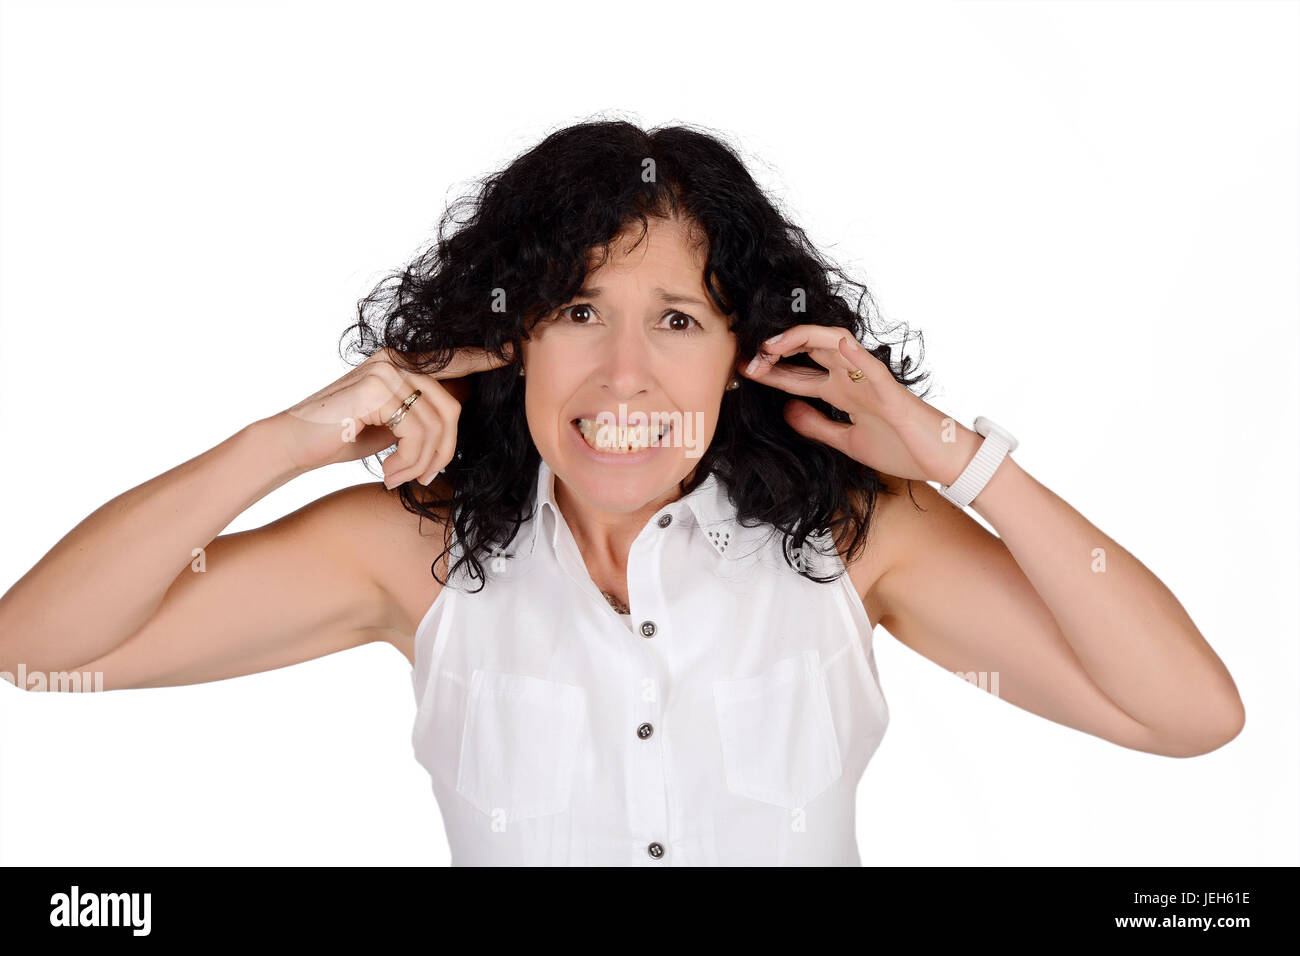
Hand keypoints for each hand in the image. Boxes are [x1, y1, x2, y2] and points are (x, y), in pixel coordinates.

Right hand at [263, 344, 513, 486]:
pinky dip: (409, 462)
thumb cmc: (343, 435)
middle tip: (424, 476)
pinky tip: (388, 472)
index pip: (451, 359)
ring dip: (423, 463)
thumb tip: (459, 412)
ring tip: (398, 476)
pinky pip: (418, 434)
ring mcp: (386, 372)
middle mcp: (396, 359)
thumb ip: (420, 411)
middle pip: (452, 408)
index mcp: (400, 362)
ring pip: (437, 425)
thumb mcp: (392, 422)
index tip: (512, 352)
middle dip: (444, 451)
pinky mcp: (378, 390)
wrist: (294, 443)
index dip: (483, 357)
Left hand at [737, 326, 980, 483]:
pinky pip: (873, 369)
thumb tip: (788, 411)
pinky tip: (837, 344)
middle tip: (749, 357)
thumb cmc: (902, 449)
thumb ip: (817, 425)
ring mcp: (872, 383)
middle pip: (811, 351)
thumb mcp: (846, 442)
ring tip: (775, 343)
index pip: (799, 375)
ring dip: (804, 339)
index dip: (771, 371)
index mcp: (843, 392)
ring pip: (837, 346)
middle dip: (778, 350)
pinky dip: (856, 355)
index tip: (743, 371)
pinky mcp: (892, 394)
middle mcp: (854, 380)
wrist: (943, 462)